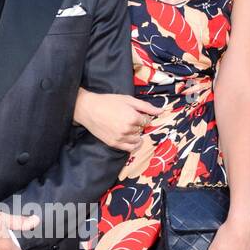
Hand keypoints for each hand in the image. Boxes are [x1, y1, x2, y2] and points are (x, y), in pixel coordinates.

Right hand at [74, 87, 203, 152]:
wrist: (89, 109)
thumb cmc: (108, 102)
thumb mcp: (128, 100)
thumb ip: (146, 107)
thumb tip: (161, 111)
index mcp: (133, 118)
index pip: (147, 121)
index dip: (143, 117)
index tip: (137, 114)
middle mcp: (128, 130)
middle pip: (141, 130)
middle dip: (139, 125)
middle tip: (130, 119)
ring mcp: (120, 138)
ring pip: (137, 140)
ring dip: (136, 135)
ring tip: (128, 128)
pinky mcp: (114, 144)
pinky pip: (129, 148)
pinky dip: (132, 145)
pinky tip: (130, 139)